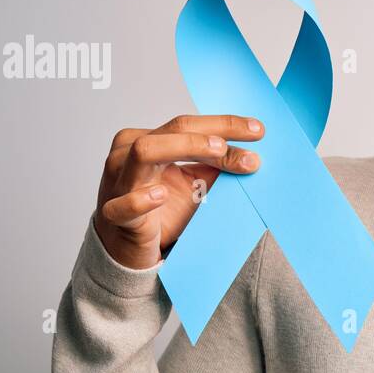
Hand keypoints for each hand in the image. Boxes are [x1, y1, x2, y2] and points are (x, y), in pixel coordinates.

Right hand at [92, 114, 264, 269]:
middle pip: (173, 130)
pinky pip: (124, 204)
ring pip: (145, 151)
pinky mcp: (115, 214)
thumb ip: (215, 166)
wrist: (128, 247)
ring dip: (185, 147)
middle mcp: (128, 154)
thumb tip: (250, 157)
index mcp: (147, 140)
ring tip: (218, 151)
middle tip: (248, 144)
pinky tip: (161, 195)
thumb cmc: (159, 210)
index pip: (187, 125)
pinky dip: (142, 198)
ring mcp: (119, 182)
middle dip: (214, 133)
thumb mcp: (193, 183)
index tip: (258, 130)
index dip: (224, 125)